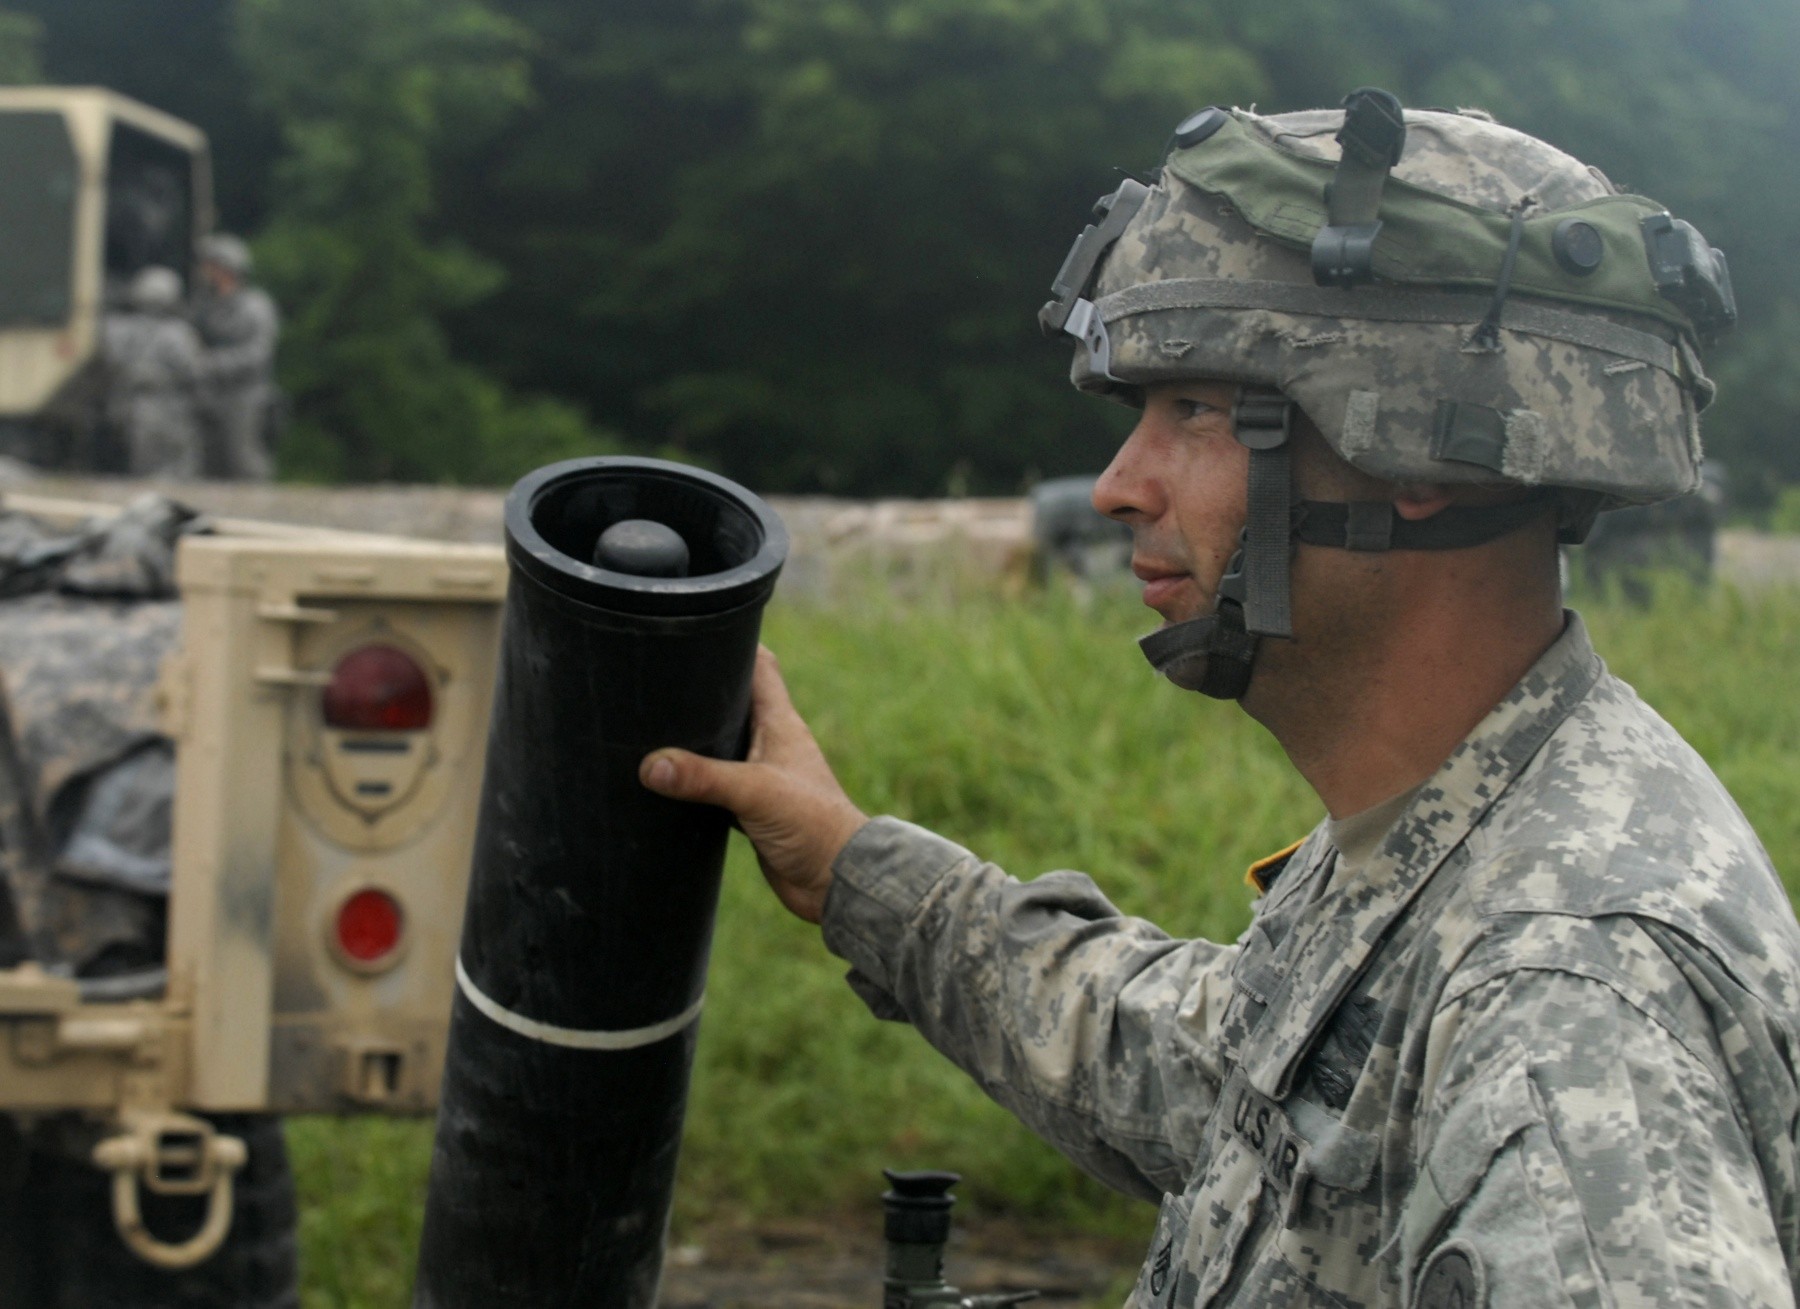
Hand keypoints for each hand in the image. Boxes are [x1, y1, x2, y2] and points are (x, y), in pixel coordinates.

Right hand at [639, 646, 865, 922]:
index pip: (760, 666)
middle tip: (657, 679)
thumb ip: (704, 777)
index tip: (697, 629)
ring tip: (651, 727)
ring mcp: (763, 776)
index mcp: (781, 723)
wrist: (837, 880)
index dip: (734, 644)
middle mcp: (772, 743)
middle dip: (701, 691)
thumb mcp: (754, 793)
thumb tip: (651, 765)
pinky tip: (669, 782)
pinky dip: (696, 781)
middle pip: (734, 703)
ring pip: (723, 745)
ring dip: (695, 739)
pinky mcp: (753, 809)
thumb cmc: (813, 825)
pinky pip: (718, 785)